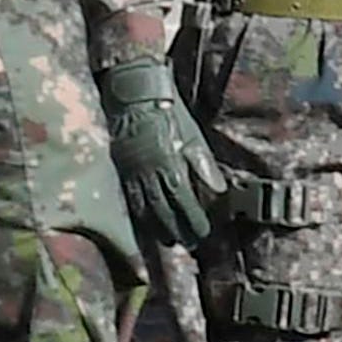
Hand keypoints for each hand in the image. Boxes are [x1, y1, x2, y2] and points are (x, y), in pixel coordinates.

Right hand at [97, 60, 225, 248]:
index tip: (203, 232)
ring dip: (157, 227)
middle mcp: (148, 173)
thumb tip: (219, 190)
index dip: (193, 218)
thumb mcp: (193, 136)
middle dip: (176, 229)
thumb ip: (204, 165)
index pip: (183, 200)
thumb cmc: (170, 114)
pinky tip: (145, 224)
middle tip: (187, 244)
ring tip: (169, 241)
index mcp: (169, 164)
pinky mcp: (122, 170)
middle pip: (162, 209)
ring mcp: (132, 173)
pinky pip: (130, 198)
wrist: (135, 97)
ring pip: (144, 208)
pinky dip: (139, 215)